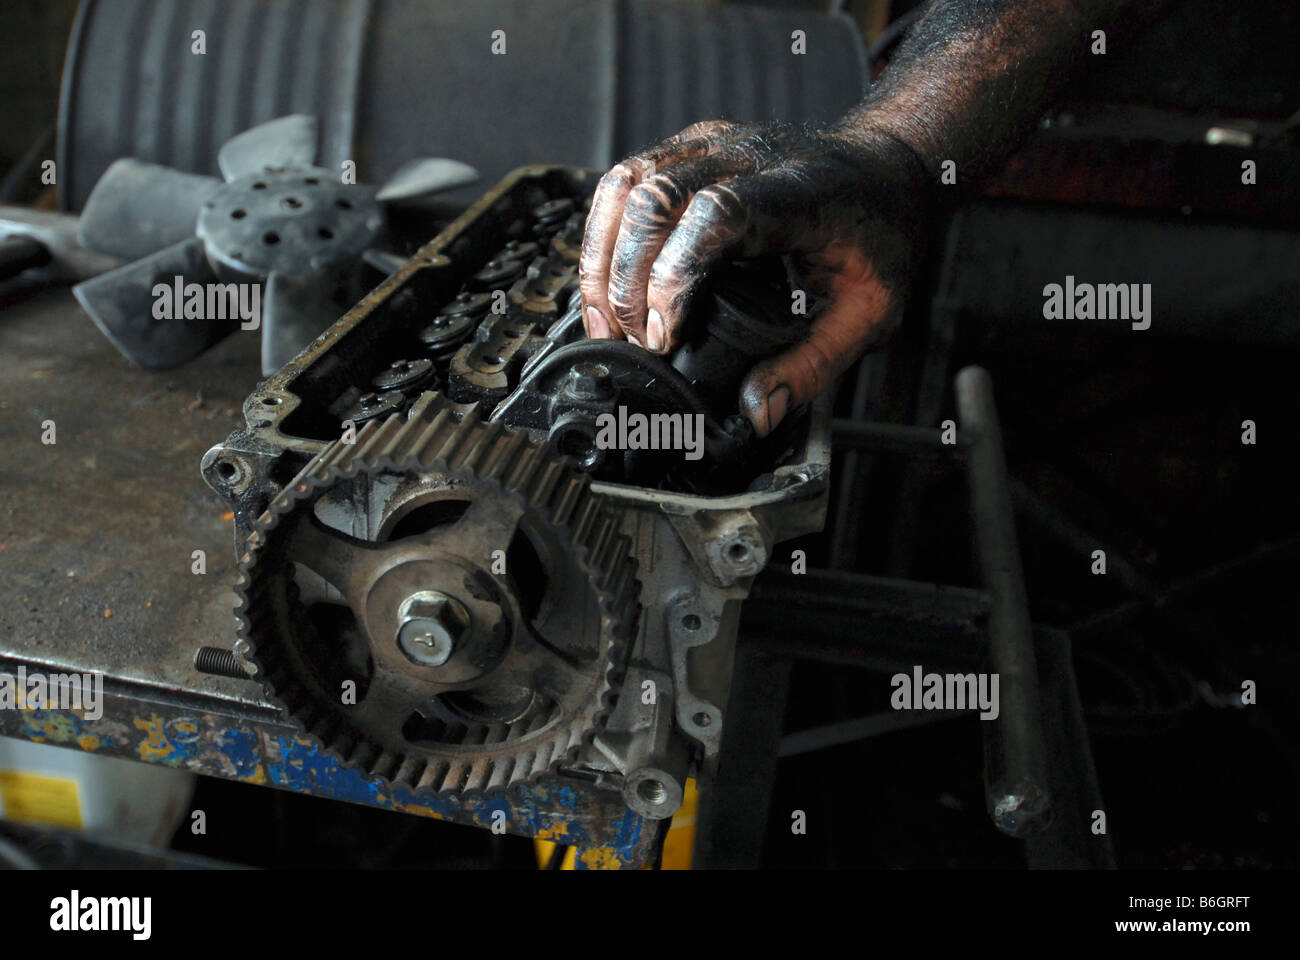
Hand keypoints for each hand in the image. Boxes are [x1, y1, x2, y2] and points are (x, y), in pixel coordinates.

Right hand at [579, 119, 927, 435]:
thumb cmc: (882, 233)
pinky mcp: (689, 146)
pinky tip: (604, 284)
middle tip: (632, 342)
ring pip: (628, 183)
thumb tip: (758, 413)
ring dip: (602, 257)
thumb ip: (815, 365)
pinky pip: (624, 180)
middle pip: (658, 198)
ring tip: (604, 319)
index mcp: (801, 191)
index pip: (719, 214)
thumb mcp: (872, 312)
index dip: (675, 275)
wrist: (889, 167)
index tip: (663, 336)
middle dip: (627, 279)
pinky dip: (602, 234)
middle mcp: (750, 154)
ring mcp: (715, 143)